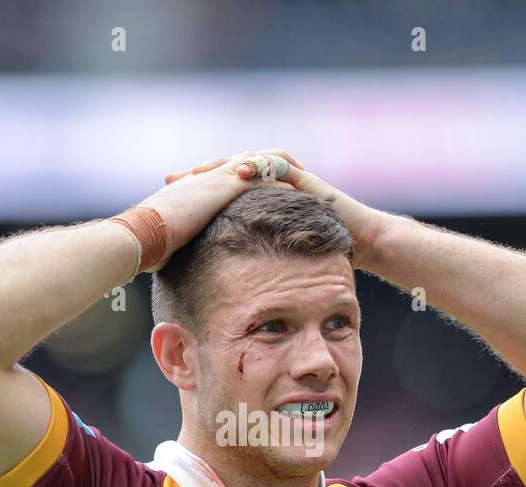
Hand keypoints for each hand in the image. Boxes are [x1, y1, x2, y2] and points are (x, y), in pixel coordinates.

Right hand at [136, 150, 298, 271]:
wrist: (141, 234)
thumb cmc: (148, 243)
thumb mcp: (168, 240)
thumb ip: (179, 242)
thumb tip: (174, 261)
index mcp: (195, 187)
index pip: (226, 172)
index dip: (246, 175)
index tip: (262, 182)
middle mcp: (207, 177)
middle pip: (246, 160)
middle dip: (269, 164)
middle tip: (292, 172)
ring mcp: (216, 179)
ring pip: (258, 162)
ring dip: (281, 167)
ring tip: (303, 174)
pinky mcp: (224, 187)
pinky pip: (261, 178)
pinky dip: (278, 182)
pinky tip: (296, 190)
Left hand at [162, 150, 388, 272]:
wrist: (362, 241)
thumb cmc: (321, 257)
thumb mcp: (274, 259)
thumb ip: (249, 261)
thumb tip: (212, 285)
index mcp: (258, 202)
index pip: (218, 192)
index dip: (191, 194)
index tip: (163, 201)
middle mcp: (270, 185)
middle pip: (225, 171)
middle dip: (197, 175)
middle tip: (170, 180)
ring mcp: (287, 178)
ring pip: (246, 162)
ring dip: (220, 166)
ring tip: (198, 172)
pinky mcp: (304, 178)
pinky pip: (276, 166)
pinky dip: (257, 167)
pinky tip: (236, 173)